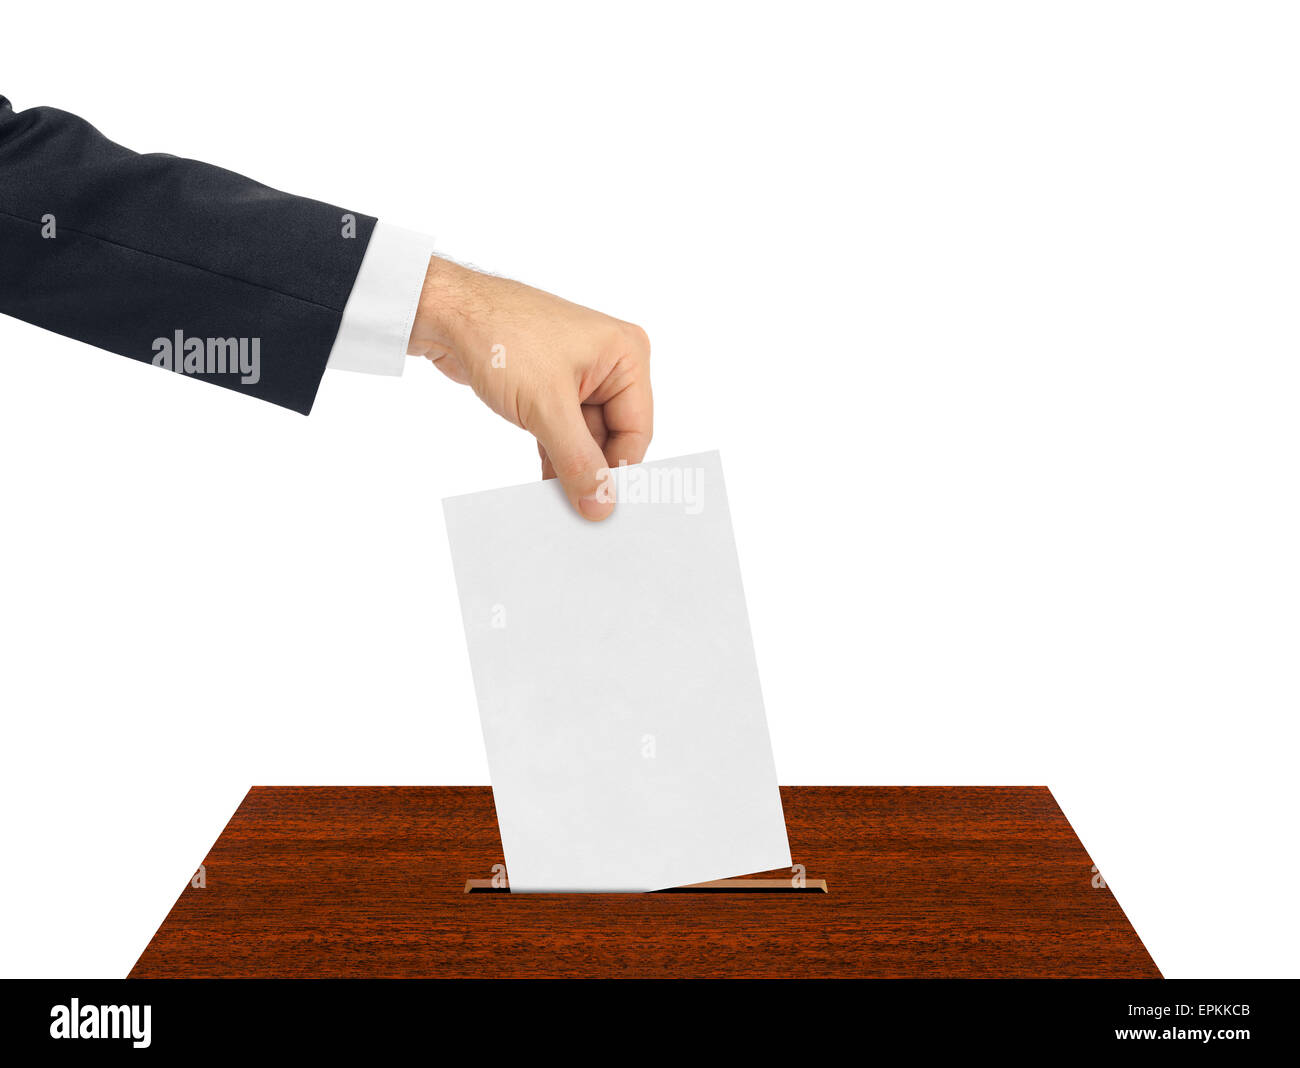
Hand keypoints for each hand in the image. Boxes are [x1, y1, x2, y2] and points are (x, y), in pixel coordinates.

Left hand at [407, 257, 652, 520]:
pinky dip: (554, 457)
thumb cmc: (501, 336)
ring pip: (585, 438)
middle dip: (592, 471)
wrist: (445, 313)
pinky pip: (562, 432)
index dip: (620, 471)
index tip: (604, 510)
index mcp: (626, 355)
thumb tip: (601, 505)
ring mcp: (579, 376)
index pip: (636, 430)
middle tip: (581, 514)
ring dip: (571, 469)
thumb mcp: (546, 407)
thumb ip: (578, 460)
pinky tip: (545, 488)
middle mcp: (609, 363)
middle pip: (613, 437)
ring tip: (559, 506)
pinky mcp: (550, 387)